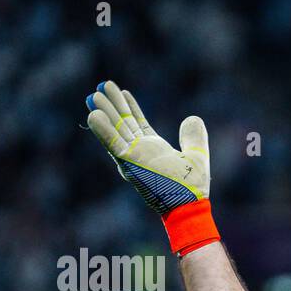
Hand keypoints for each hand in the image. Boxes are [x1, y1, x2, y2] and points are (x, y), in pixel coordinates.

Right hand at [85, 80, 210, 215]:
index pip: (137, 123)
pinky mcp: (130, 163)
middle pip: (123, 123)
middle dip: (113, 105)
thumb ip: (193, 137)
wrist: (189, 205)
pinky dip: (103, 130)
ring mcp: (133, 157)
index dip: (129, 107)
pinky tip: (94, 115)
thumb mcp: (196, 156)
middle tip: (102, 85)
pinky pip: (114, 144)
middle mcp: (140, 152)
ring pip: (115, 130)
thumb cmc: (192, 188)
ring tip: (93, 95)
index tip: (121, 91)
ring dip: (104, 112)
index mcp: (153, 149)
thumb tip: (193, 118)